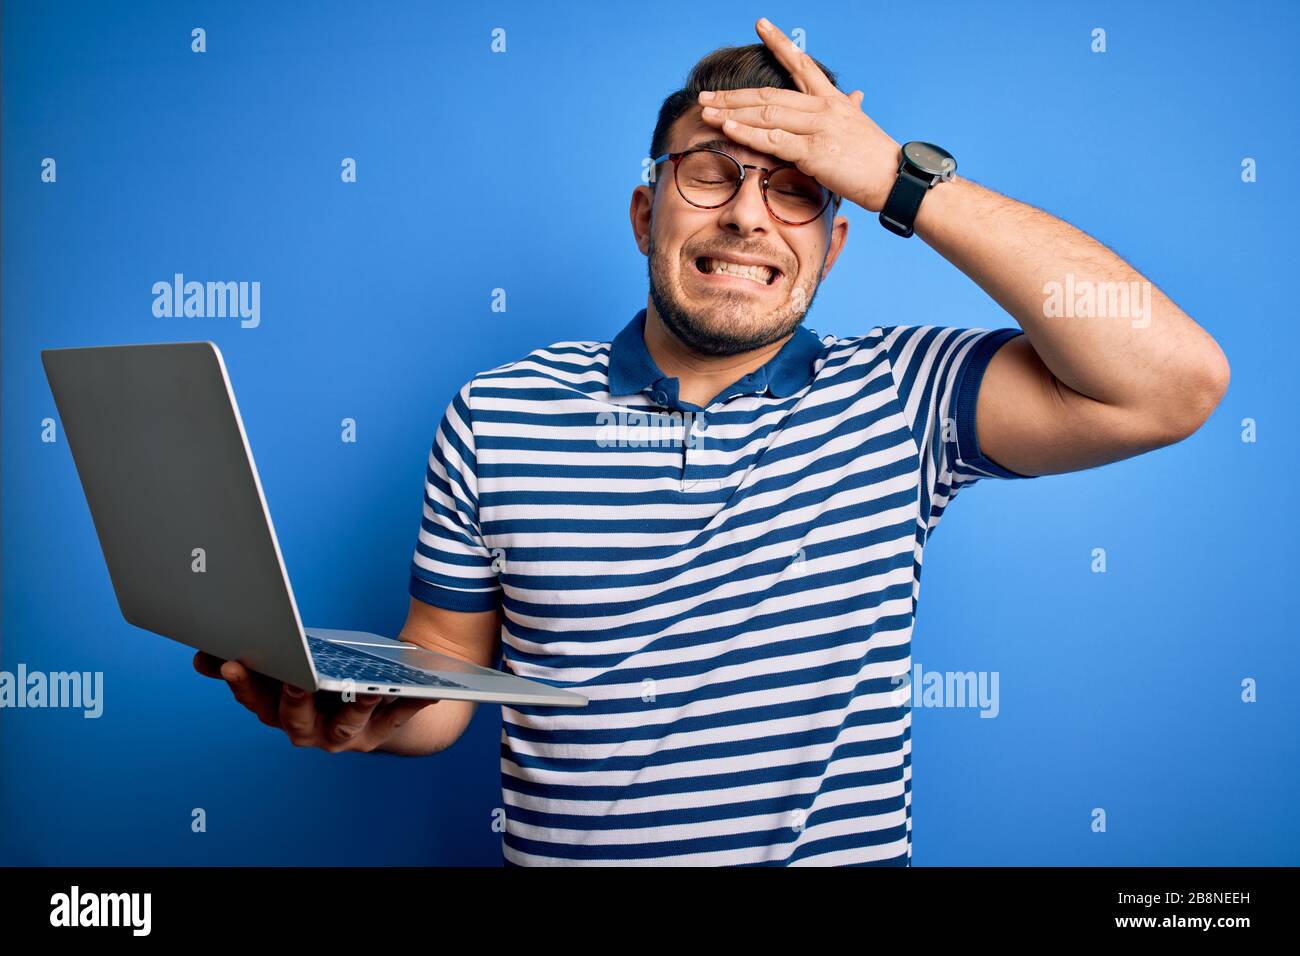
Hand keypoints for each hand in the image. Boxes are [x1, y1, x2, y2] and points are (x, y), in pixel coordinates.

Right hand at [194, 651, 435, 752]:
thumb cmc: (320, 680)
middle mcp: (309, 731)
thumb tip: (201, 657)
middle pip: (295, 720)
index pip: (255, 701)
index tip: (230, 661)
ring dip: (355, 706)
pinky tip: (424, 691)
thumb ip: (249, 664)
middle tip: (293, 677)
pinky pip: (396, 718)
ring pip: (347, 725)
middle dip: (292, 698)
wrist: (371, 704)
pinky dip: (409, 705)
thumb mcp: (287, 667)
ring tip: (366, 687)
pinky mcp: (381, 733)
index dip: (242, 684)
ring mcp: (345, 736)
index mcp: (280, 712)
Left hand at [696, 17, 901, 212]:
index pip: (802, 64)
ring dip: (732, 113)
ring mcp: (818, 127)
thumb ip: (852, 108)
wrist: (896, 178)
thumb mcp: (861, 126)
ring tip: (706, 112)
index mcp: (832, 99)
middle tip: (706, 95)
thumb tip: (857, 96)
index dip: (779, 44)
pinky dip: (747, 134)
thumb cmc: (876, 158)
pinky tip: (727, 129)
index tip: (760, 24)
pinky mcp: (814, 151)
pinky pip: (774, 139)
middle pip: (769, 94)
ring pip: (766, 114)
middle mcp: (823, 107)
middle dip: (734, 95)